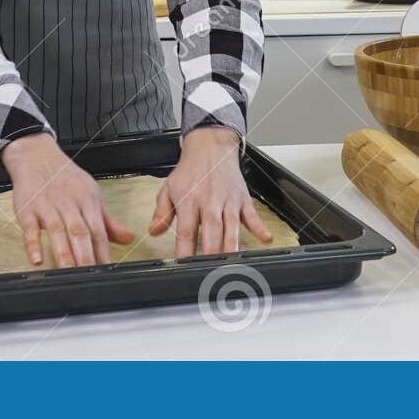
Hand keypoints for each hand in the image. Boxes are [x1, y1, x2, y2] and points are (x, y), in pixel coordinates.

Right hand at [2, 133, 132, 267]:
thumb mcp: (91, 193)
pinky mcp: (27, 209)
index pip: (97, 229)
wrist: (37, 156)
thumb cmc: (65, 178)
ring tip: (69, 273)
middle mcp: (68, 203)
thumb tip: (128, 238)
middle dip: (85, 256)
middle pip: (78, 232)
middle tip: (89, 277)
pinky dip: (32, 244)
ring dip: (63, 254)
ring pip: (56, 231)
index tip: (106, 270)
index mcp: (87, 200)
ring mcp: (47, 206)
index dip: (102, 251)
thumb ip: (108, 220)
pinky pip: (29, 229)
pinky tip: (37, 260)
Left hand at [148, 126, 272, 256]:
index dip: (184, 250)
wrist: (210, 146)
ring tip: (233, 262)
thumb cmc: (190, 171)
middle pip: (212, 230)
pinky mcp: (243, 199)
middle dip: (212, 252)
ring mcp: (228, 201)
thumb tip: (154, 231)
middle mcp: (209, 201)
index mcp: (189, 201)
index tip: (183, 265)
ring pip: (232, 226)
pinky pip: (252, 215)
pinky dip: (259, 227)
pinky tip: (265, 239)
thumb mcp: (168, 188)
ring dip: (232, 245)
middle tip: (211, 271)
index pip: (185, 230)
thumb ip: (161, 212)